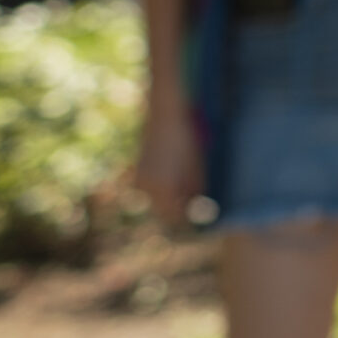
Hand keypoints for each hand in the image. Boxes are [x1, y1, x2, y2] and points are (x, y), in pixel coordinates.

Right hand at [133, 96, 203, 227]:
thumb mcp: (196, 168)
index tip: (198, 220)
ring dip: (171, 199)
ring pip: (157, 200)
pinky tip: (177, 176)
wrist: (165, 117)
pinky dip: (164, 189)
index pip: (173, 216)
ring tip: (189, 188)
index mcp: (163, 189)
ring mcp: (141, 180)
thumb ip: (195, 191)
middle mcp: (147, 188)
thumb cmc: (186, 141)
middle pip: (163, 211)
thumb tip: (196, 207)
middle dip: (177, 211)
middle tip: (195, 207)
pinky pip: (153, 189)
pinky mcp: (140, 171)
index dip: (186, 219)